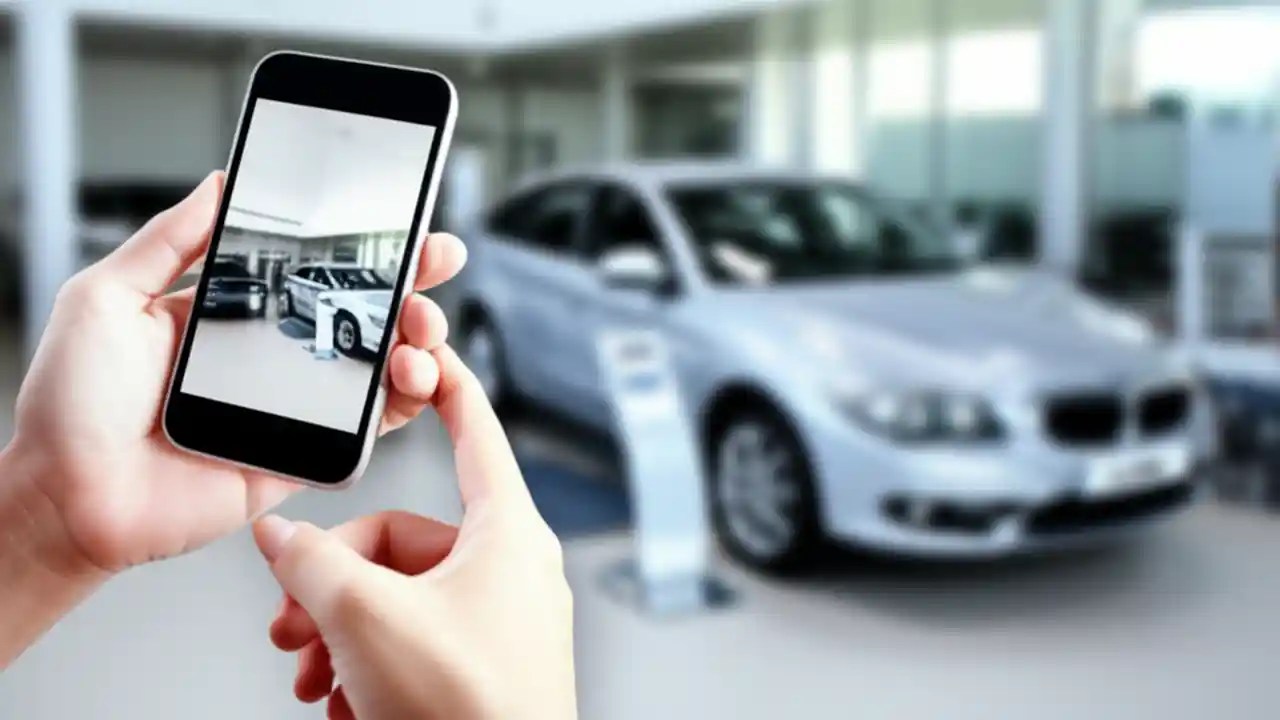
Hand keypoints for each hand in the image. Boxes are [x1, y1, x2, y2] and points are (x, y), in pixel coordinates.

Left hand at [4, 171, 465, 576]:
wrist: (68, 497)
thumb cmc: (69, 404)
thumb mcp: (106, 297)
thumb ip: (169, 241)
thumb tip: (220, 183)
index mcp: (227, 312)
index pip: (309, 268)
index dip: (358, 244)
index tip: (398, 219)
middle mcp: (266, 356)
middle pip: (357, 310)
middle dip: (409, 281)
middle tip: (437, 259)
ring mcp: (288, 407)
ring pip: (374, 366)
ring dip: (414, 338)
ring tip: (419, 324)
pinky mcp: (299, 455)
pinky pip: (365, 429)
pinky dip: (404, 404)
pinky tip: (417, 377)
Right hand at [252, 346, 576, 719]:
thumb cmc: (473, 712)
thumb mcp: (368, 618)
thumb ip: (314, 562)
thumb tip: (281, 536)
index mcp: (507, 533)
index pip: (476, 431)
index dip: (448, 386)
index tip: (428, 353)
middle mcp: (510, 570)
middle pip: (401, 538)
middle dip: (334, 579)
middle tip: (291, 620)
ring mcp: (499, 622)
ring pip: (397, 598)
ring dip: (340, 633)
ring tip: (311, 675)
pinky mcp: (483, 668)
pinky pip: (412, 642)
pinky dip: (368, 666)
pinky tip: (342, 705)